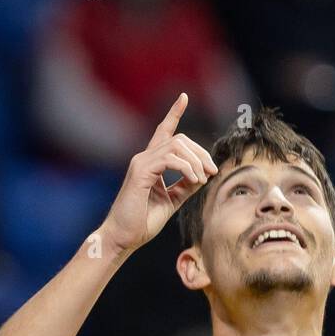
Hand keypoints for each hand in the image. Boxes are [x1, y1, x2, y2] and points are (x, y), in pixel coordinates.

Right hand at [100, 93, 217, 252]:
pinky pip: (170, 158)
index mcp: (150, 164)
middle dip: (200, 152)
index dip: (173, 113)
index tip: (183, 97)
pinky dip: (186, 167)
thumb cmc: (141, 222)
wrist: (123, 238)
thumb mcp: (171, 202)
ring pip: (176, 145)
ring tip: (202, 179)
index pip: (163, 132)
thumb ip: (185, 187)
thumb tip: (203, 175)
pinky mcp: (141, 172)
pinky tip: (194, 180)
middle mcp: (144, 158)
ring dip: (196, 161)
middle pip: (179, 139)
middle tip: (211, 172)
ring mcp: (141, 163)